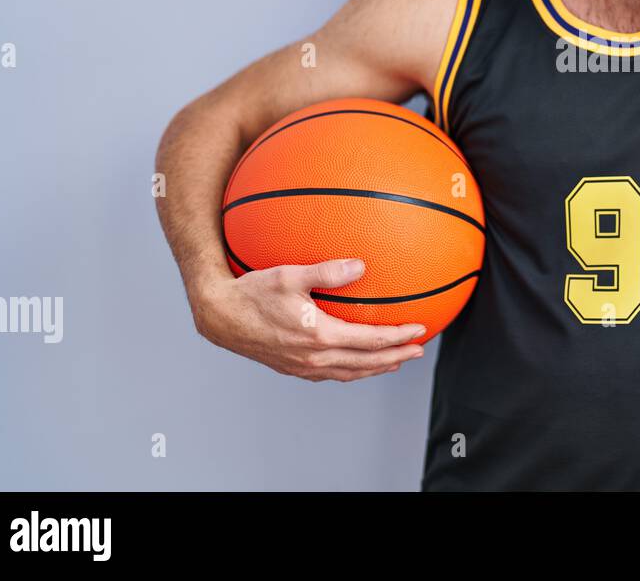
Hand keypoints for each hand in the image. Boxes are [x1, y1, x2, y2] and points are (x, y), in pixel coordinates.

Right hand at [193, 258, 427, 381]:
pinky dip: (352, 371)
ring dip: (376, 368)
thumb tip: (361, 265)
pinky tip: (356, 363)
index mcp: (319, 337)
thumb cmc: (252, 292)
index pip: (371, 341)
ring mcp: (302, 367)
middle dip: (396, 357)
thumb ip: (328, 271)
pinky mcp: (292, 368)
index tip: (420, 331)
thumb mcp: (290, 275)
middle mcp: (313, 358)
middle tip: (419, 351)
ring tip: (395, 361)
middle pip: (366, 363)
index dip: (399, 338)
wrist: (218, 316)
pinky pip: (331, 375)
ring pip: (350, 374)